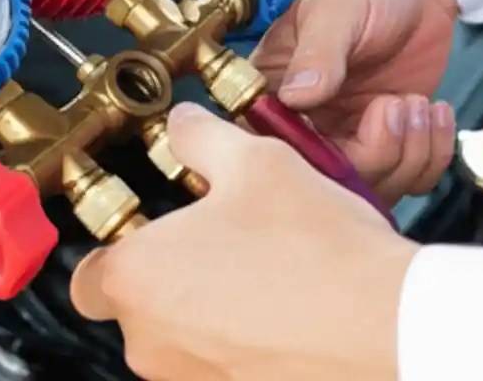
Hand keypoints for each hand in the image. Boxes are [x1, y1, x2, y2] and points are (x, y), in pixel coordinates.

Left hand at [71, 104, 417, 380]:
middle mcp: (152, 341)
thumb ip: (200, 138)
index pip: (89, 273)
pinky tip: (283, 311)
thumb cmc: (319, 255)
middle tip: (215, 246)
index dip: (118, 248)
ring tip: (261, 273)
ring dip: (207, 310)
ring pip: (180, 341)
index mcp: (137, 279)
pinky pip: (221, 366)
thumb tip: (184, 126)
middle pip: (136, 309)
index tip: (151, 228)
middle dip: (167, 278)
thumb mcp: (254, 162)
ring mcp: (192, 380)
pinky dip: (243, 341)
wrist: (393, 327)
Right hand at [251, 0, 458, 204]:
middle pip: (325, 181)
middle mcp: (303, 124)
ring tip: (417, 104)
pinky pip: (408, 179)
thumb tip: (298, 95)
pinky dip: (432, 156)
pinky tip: (434, 114)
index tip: (350, 129)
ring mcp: (345, 140)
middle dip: (375, 155)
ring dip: (409, 153)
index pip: (271, 147)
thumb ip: (319, 52)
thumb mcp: (339, 10)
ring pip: (370, 188)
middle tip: (397, 105)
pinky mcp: (386, 146)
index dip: (310, 157)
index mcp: (272, 91)